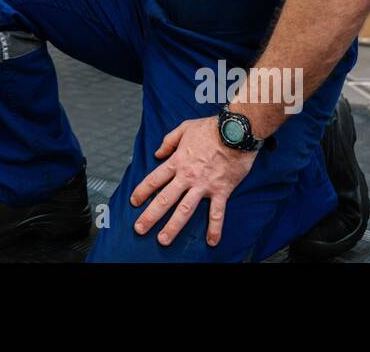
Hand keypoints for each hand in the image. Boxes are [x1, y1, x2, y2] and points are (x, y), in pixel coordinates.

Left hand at [129, 116, 258, 248]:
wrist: (236, 131)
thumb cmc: (210, 128)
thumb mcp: (184, 128)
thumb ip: (168, 141)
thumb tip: (157, 153)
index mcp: (177, 161)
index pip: (154, 179)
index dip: (142, 191)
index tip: (133, 202)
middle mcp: (187, 176)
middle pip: (164, 199)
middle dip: (150, 215)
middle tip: (139, 229)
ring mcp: (203, 185)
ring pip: (185, 210)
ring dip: (173, 226)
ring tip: (163, 240)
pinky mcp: (221, 191)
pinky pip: (217, 213)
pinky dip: (215, 228)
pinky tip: (212, 241)